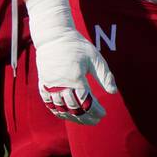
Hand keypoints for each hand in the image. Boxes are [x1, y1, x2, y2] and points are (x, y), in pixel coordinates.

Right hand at [26, 0, 116, 125]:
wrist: (53, 36)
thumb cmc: (77, 46)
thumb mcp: (95, 57)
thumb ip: (104, 75)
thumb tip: (113, 92)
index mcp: (76, 78)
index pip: (87, 102)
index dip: (95, 112)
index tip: (103, 114)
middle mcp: (61, 84)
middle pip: (74, 109)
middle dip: (86, 118)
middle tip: (96, 120)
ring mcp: (50, 85)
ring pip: (61, 108)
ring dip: (73, 117)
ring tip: (84, 120)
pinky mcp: (43, 84)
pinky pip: (49, 103)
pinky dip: (57, 111)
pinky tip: (66, 115)